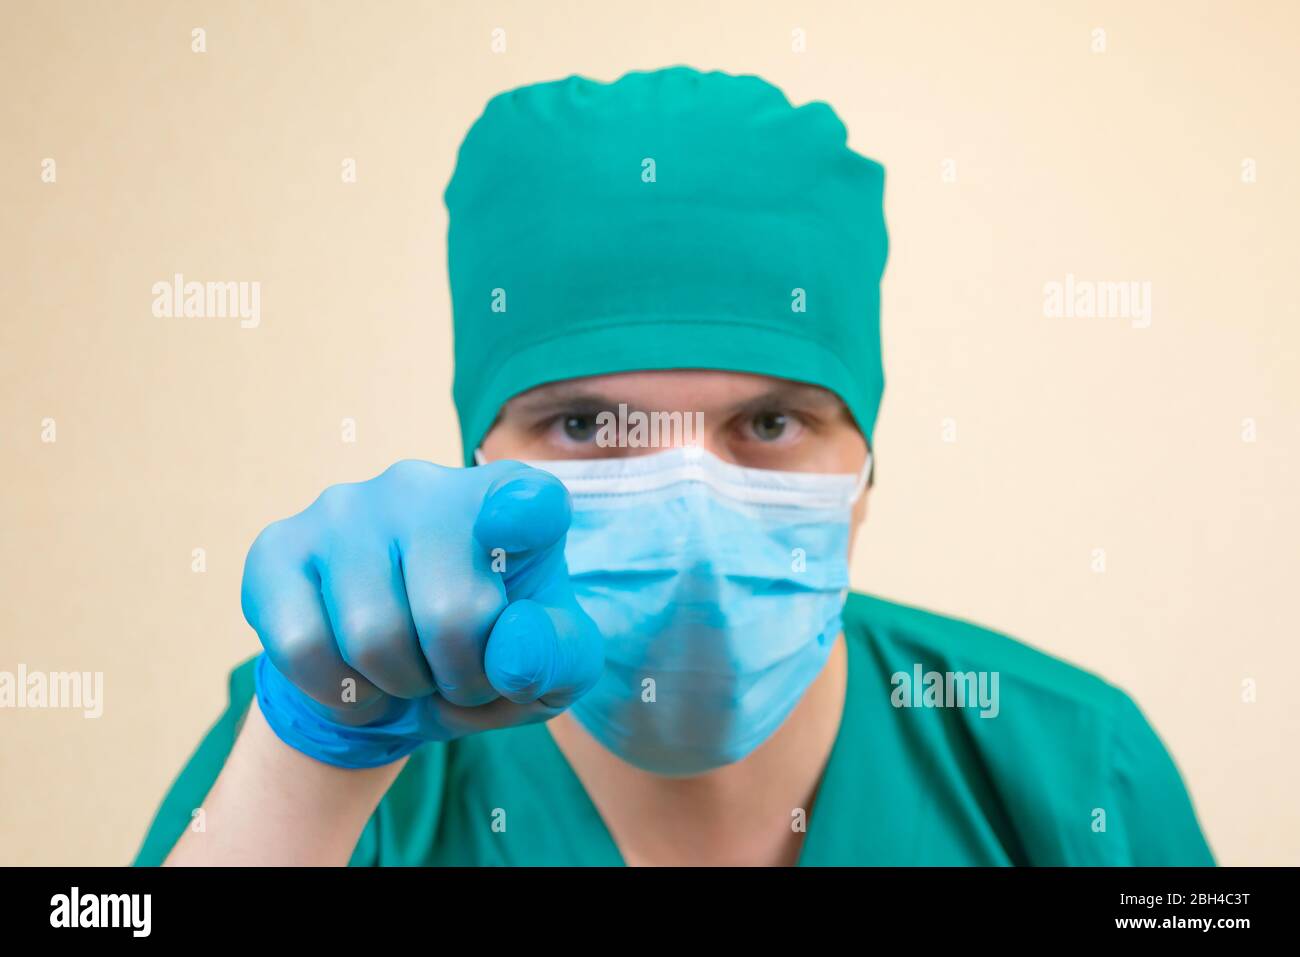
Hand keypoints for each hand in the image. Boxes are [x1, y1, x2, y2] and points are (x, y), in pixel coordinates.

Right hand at [240, 459, 603, 767]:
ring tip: (409, 676)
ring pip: (372, 635)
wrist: (391, 673)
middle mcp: (425, 486)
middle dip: (460, 677)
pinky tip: (355, 681)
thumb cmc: (487, 652)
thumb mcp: (548, 666)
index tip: (513, 523)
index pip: (529, 501)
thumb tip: (512, 653)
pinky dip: (337, 693)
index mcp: (508, 501)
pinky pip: (302, 645)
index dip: (524, 513)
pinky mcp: (279, 546)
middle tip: (456, 677)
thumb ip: (557, 657)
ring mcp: (346, 507)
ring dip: (398, 687)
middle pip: (451, 613)